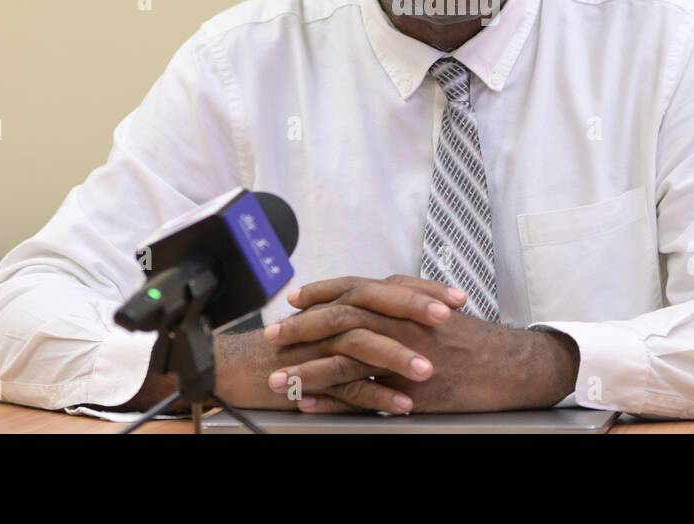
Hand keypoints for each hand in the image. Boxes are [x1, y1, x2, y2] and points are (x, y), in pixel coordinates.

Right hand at [128, 276, 467, 413]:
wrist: (236, 366)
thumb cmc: (290, 348)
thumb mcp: (334, 328)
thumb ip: (367, 321)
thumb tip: (411, 318)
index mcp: (342, 302)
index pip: (388, 287)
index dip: (423, 290)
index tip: (457, 296)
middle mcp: (330, 317)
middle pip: (375, 303)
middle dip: (413, 308)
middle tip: (448, 316)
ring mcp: (317, 346)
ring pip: (360, 343)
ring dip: (395, 356)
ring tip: (428, 369)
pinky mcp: (306, 376)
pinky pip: (343, 386)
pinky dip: (372, 396)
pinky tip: (400, 405)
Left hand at [265, 275, 579, 413]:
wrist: (509, 367)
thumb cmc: (475, 338)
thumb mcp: (437, 304)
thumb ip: (405, 292)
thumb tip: (377, 285)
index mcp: (405, 301)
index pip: (354, 289)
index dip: (321, 291)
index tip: (294, 298)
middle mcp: (400, 324)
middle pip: (339, 320)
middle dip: (300, 328)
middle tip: (272, 334)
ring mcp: (403, 358)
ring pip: (343, 360)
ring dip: (305, 368)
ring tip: (276, 377)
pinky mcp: (407, 391)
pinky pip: (361, 396)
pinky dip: (331, 400)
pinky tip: (307, 404)